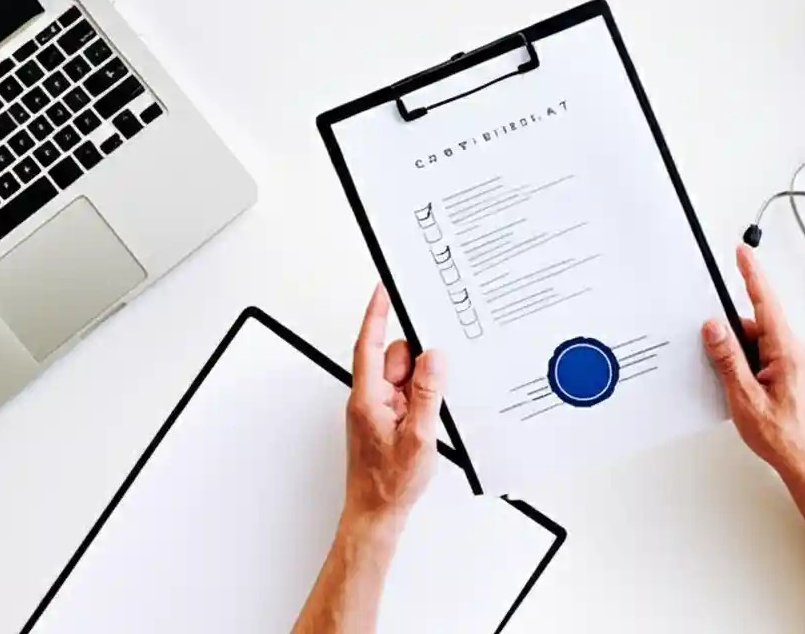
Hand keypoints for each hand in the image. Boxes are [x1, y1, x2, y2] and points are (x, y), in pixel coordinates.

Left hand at [344, 284, 444, 525]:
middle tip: (436, 381)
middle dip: (417, 363)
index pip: (369, 344)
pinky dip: (419, 399)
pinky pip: (405, 395)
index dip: (376, 314)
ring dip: (421, 385)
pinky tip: (428, 419)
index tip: (383, 289)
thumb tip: (433, 357)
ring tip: (431, 414)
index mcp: (368, 398)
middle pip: (393, 358)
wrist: (375, 514)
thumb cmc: (388, 484)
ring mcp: (376, 410)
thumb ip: (427, 393)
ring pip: (403, 377)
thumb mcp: (418, 437)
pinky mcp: (384, 420)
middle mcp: (368, 399)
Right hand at [702, 246, 804, 485]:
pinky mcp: (788, 376)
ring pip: (755, 344)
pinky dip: (744, 367)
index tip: (742, 252)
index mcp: (786, 351)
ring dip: (736, 358)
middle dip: (729, 335)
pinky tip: (738, 389)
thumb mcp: (745, 397)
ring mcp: (792, 364)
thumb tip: (714, 326)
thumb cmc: (785, 437)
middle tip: (711, 351)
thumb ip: (728, 358)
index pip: (765, 302)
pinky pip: (760, 358)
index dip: (752, 275)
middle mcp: (793, 352)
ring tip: (732, 388)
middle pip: (754, 325)